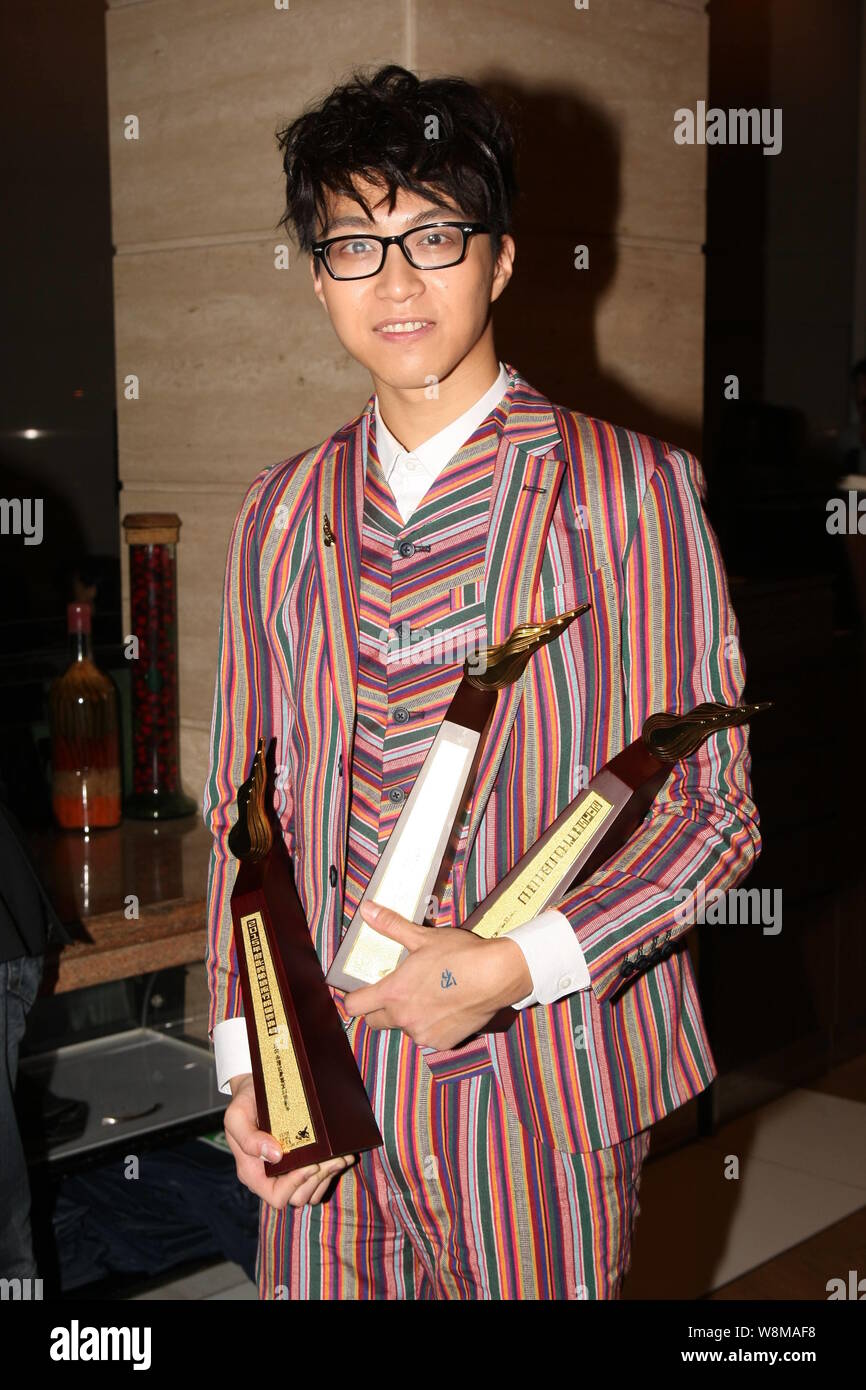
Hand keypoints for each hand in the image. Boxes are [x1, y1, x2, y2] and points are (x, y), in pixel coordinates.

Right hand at [224, 1074, 356, 1209]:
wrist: (254, 1089)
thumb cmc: (244, 1104)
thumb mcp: (237, 1116)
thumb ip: (249, 1138)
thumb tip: (275, 1155)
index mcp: (253, 1173)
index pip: (277, 1196)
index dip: (296, 1185)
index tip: (310, 1163)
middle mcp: (270, 1177)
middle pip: (298, 1197)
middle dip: (317, 1179)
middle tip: (333, 1159)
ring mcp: (286, 1172)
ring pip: (311, 1191)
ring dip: (328, 1177)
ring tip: (340, 1157)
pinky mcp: (300, 1162)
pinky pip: (318, 1179)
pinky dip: (332, 1171)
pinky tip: (343, 1155)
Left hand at [342, 900, 531, 1050]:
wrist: (495, 976)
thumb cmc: (458, 955)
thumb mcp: (422, 937)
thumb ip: (390, 926)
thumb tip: (366, 909)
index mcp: (393, 994)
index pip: (354, 1006)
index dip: (354, 998)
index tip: (360, 991)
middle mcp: (404, 1019)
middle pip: (375, 1022)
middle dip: (379, 1009)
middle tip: (394, 992)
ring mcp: (423, 1034)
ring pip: (404, 1028)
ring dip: (408, 1017)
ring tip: (427, 996)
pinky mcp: (444, 1042)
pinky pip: (428, 1037)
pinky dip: (432, 1026)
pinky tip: (445, 1007)